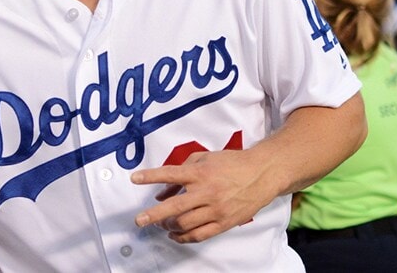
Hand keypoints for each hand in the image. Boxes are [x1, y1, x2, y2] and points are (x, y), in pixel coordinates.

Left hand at [131, 148, 275, 243]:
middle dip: (153, 215)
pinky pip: (200, 235)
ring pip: (185, 224)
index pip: (170, 174)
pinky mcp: (224, 222)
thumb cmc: (232, 164)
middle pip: (174, 207)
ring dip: (168, 226)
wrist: (262, 174)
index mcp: (200, 172)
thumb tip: (162, 191)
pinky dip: (184, 237)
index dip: (150, 176)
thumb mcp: (205, 159)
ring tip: (160, 224)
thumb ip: (181, 172)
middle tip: (139, 220)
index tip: (135, 178)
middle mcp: (206, 191)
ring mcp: (215, 209)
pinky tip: (175, 235)